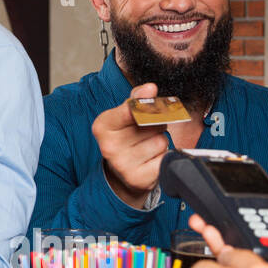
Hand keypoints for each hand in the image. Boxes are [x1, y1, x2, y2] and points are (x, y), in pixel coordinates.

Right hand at [92, 83, 169, 206]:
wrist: (121, 174)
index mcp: (102, 126)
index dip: (148, 105)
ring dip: (160, 142)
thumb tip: (150, 88)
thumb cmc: (126, 138)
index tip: (152, 102)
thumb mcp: (125, 115)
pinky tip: (150, 160)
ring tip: (146, 148)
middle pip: (152, 123)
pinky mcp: (139, 179)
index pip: (133, 109)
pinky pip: (165, 158)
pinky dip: (163, 157)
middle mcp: (109, 147)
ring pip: (161, 141)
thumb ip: (137, 99)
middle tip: (145, 131)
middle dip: (156, 124)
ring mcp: (123, 165)